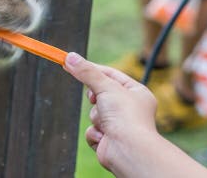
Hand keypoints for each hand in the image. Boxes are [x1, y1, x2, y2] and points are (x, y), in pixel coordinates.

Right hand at [64, 53, 158, 172]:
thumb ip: (87, 72)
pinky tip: (105, 137)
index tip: (73, 63)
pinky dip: (95, 133)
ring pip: (94, 113)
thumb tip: (69, 56)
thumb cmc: (126, 116)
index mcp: (137, 93)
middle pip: (100, 94)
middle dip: (96, 99)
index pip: (111, 75)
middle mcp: (130, 109)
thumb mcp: (105, 86)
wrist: (129, 150)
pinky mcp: (109, 140)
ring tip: (107, 124)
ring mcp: (120, 125)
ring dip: (96, 118)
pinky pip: (92, 130)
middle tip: (97, 99)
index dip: (93, 69)